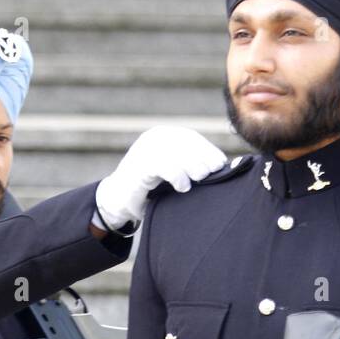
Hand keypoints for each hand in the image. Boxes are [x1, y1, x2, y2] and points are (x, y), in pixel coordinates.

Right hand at [95, 125, 226, 229]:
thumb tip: (220, 168)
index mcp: (163, 137)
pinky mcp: (138, 165)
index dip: (208, 150)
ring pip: (175, 153)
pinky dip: (176, 176)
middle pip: (185, 144)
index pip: (190, 138)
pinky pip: (162, 166)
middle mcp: (153, 139)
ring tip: (201, 178)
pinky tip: (183, 186)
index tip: (221, 163)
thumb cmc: (150, 190)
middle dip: (203, 157)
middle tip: (214, 171)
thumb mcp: (172, 172)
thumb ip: (189, 166)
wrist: (118, 201)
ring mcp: (144, 150)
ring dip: (192, 165)